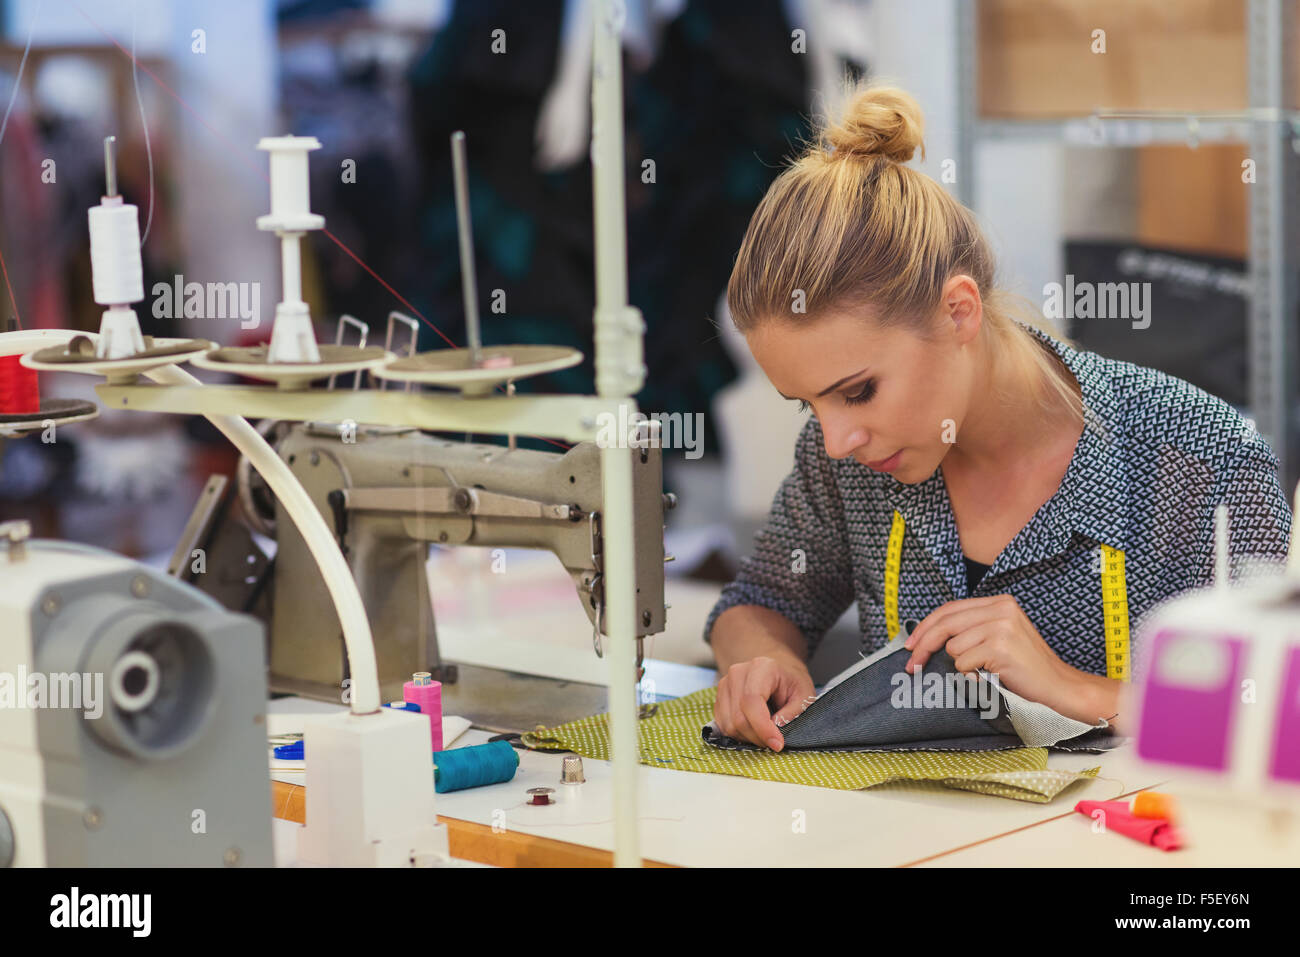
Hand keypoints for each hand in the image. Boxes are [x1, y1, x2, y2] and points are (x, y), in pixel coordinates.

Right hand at [713, 655, 815, 750]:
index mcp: (761, 667)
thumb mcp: (804, 695)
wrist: (777, 669)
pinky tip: (754, 729)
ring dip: (748, 738)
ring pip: (729, 725)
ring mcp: (725, 684)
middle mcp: (738, 673)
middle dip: (757, 737)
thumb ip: (791, 714)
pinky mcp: (719, 697)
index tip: (777, 744)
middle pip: (738, 717)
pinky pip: (723, 726)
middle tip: (775, 742)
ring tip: (765, 733)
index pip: (752, 701)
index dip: (762, 728)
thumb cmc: (792, 682)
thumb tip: (773, 735)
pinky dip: (739, 735)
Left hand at [902, 594, 1079, 714]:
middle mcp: (1001, 608)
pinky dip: (971, 675)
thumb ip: (972, 628)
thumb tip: (930, 636)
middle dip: (923, 646)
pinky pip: (964, 663)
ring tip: (985, 671)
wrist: (1059, 687)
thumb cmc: (1026, 668)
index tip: (910, 644)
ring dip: (962, 665)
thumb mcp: (1000, 637)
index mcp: (999, 602)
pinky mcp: (1001, 646)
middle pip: (945, 624)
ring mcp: (1001, 626)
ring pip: (954, 646)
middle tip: (911, 666)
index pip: (950, 609)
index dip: (925, 627)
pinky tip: (991, 677)